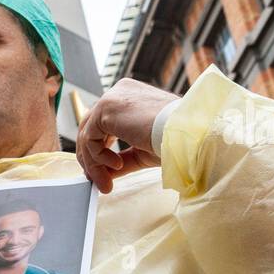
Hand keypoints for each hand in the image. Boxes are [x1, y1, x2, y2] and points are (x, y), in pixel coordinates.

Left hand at [77, 78, 178, 193]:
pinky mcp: (105, 108)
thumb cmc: (174, 141)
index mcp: (130, 96)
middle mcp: (119, 92)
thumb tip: (105, 174)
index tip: (103, 171)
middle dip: (92, 159)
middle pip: (91, 128)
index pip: (104, 123)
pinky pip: (89, 138)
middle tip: (98, 181)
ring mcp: (111, 98)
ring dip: (95, 164)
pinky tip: (117, 165)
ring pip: (88, 135)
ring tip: (106, 182)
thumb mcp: (142, 151)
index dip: (100, 149)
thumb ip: (121, 159)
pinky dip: (98, 157)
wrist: (185, 135)